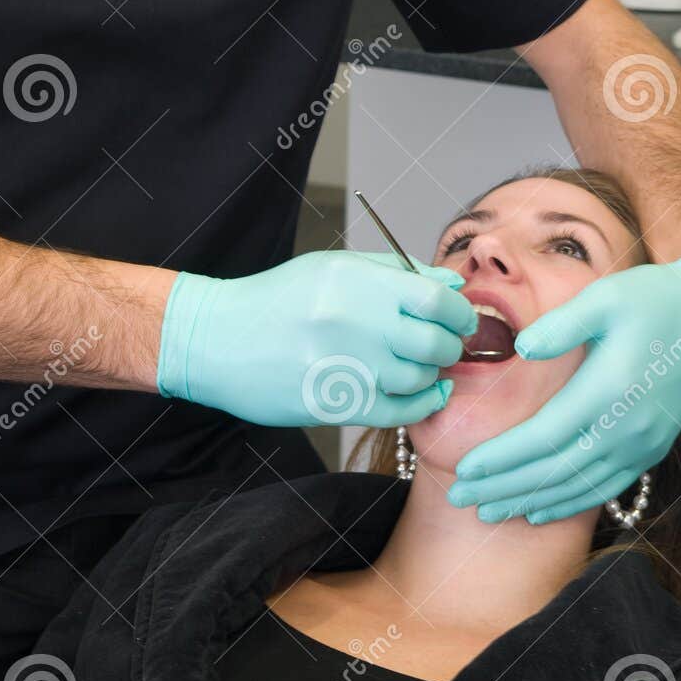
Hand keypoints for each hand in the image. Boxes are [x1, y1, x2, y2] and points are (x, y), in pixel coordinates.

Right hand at [156, 251, 477, 427]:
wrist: (220, 340)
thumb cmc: (279, 299)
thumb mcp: (333, 268)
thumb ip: (396, 272)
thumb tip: (453, 286)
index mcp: (358, 282)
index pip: (436, 299)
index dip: (460, 313)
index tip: (460, 319)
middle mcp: (356, 323)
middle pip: (435, 342)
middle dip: (450, 346)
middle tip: (446, 345)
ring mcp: (346, 367)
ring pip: (419, 379)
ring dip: (431, 375)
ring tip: (422, 366)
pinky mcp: (335, 405)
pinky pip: (399, 412)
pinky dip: (419, 405)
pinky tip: (420, 394)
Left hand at [448, 256, 680, 523]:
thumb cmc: (650, 300)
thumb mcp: (603, 297)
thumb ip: (560, 324)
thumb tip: (520, 348)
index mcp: (607, 390)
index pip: (544, 436)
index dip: (502, 457)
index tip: (463, 469)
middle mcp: (625, 428)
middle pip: (554, 470)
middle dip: (504, 487)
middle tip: (459, 498)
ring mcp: (640, 444)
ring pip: (577, 487)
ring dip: (530, 501)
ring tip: (488, 511)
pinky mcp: (649, 449)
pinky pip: (604, 487)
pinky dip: (569, 503)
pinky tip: (539, 509)